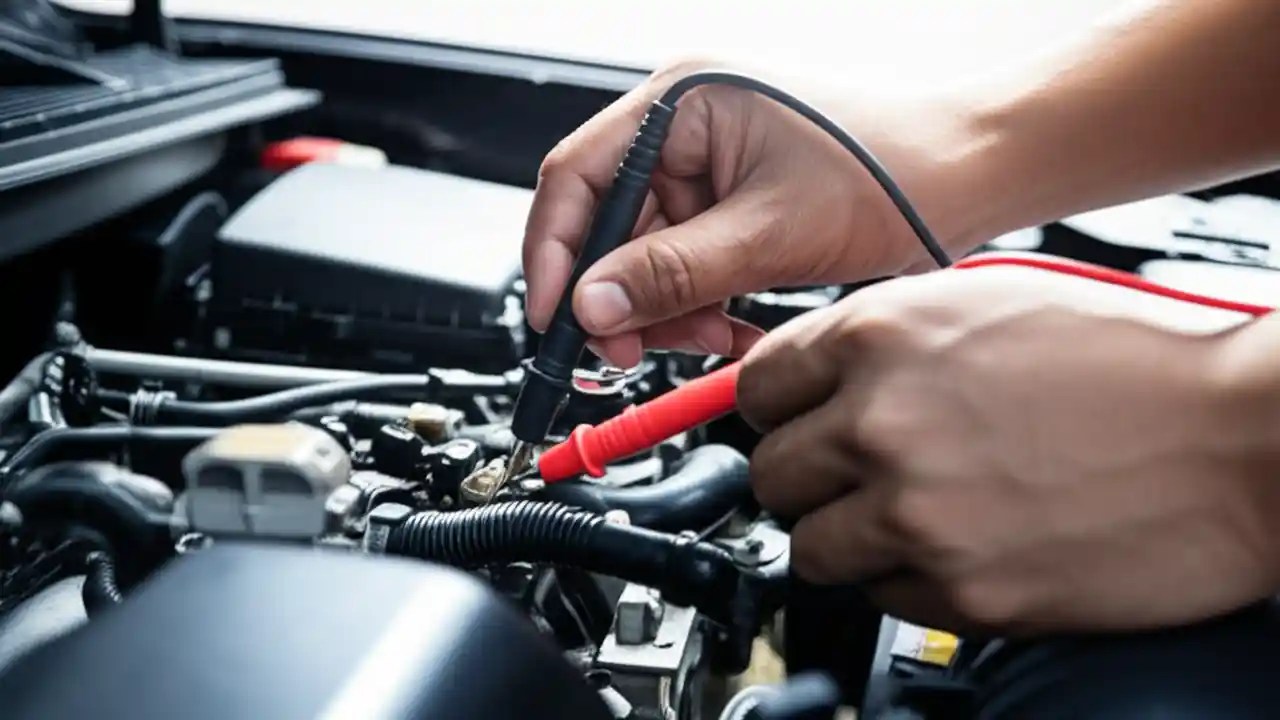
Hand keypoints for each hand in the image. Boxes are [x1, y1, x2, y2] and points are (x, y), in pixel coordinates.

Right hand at [523, 61, 980, 367]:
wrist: (972, 176)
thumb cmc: (894, 170)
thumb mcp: (771, 232)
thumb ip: (673, 272)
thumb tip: (593, 303)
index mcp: (683, 100)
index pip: (578, 175)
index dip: (555, 253)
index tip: (557, 319)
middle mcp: (685, 125)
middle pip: (609, 223)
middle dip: (622, 296)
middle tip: (630, 351)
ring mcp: (709, 163)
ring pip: (647, 255)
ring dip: (668, 310)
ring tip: (710, 338)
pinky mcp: (732, 200)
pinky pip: (688, 262)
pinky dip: (700, 304)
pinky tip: (729, 328)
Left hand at [739, 266, 1279, 634]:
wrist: (1241, 437)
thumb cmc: (1134, 359)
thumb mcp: (986, 304)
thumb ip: (883, 341)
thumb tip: (812, 376)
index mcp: (880, 337)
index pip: (754, 388)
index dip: (776, 408)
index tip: (794, 422)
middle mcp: (882, 423)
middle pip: (770, 474)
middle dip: (810, 476)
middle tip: (858, 474)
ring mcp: (916, 513)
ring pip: (812, 547)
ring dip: (850, 536)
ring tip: (916, 514)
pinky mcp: (960, 591)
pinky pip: (882, 597)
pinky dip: (908, 579)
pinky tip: (966, 544)